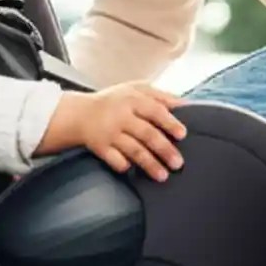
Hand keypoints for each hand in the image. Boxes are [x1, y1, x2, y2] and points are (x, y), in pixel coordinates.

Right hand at [39, 83, 187, 181]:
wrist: (80, 113)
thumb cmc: (114, 101)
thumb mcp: (135, 90)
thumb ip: (160, 96)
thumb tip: (185, 104)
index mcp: (132, 100)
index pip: (155, 111)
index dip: (169, 123)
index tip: (182, 134)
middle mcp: (121, 116)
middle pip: (147, 134)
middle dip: (164, 150)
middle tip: (178, 163)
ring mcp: (110, 133)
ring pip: (133, 150)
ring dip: (149, 164)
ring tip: (163, 176)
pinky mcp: (100, 147)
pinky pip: (113, 159)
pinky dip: (123, 165)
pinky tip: (132, 170)